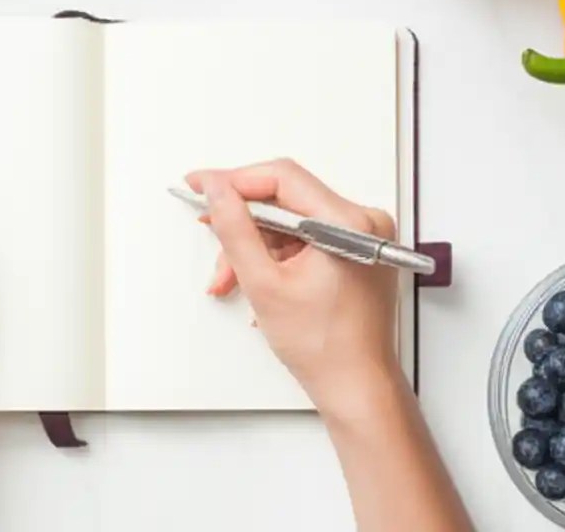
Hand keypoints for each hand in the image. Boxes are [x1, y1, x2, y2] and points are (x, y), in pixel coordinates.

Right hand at [187, 159, 398, 415]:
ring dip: (255, 248)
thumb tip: (216, 190)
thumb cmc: (326, 347)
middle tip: (210, 231)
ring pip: (291, 223)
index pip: (282, 177)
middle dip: (243, 225)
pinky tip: (260, 283)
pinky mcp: (355, 252)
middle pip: (285, 200)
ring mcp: (362, 238)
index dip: (234, 180)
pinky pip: (305, 239)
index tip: (201, 185)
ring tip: (230, 280)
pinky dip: (276, 257)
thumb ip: (235, 229)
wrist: (357, 387)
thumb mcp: (264, 283)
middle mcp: (363, 222)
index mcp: (348, 223)